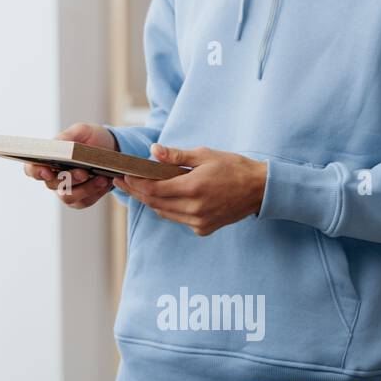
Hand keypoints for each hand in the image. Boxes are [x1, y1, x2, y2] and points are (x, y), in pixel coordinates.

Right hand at [23, 122, 115, 208]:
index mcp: (48, 160)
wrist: (111, 149)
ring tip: (101, 178)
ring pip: (68, 197)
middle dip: (68, 179)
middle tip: (84, 172)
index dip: (35, 172)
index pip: (32, 169)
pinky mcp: (80, 200)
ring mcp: (66, 190)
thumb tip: (55, 145)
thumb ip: (66, 137)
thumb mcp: (81, 130)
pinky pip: (84, 201)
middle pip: (52, 184)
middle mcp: (53, 178)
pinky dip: (95, 192)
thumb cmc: (91, 138)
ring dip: (85, 189)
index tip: (47, 171)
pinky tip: (105, 182)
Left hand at [114, 143, 267, 235]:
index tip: (123, 175)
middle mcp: (194, 209)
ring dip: (150, 201)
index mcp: (192, 188)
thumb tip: (152, 151)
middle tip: (121, 182)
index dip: (135, 183)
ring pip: (164, 213)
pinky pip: (178, 219)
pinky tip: (164, 198)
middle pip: (154, 202)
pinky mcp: (204, 229)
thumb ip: (176, 156)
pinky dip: (168, 209)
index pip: (153, 189)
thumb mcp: (204, 155)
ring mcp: (199, 222)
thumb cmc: (233, 167)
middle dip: (136, 192)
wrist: (260, 189)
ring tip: (137, 188)